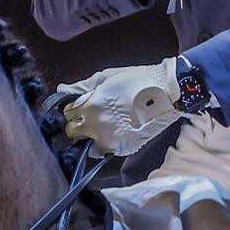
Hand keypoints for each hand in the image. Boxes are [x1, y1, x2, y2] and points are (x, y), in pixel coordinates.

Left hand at [58, 58, 184, 156]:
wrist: (166, 91)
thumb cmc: (137, 80)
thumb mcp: (106, 77)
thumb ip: (82, 86)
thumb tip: (62, 88)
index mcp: (91, 105)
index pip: (68, 113)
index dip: (73, 109)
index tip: (80, 106)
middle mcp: (97, 125)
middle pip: (72, 131)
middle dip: (77, 124)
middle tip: (88, 118)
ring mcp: (110, 139)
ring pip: (86, 145)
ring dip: (90, 136)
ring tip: (101, 127)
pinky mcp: (122, 148)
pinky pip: (103, 152)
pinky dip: (103, 145)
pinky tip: (111, 134)